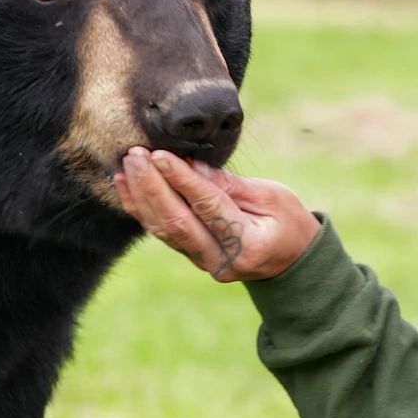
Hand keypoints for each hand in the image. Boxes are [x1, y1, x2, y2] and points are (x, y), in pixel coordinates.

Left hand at [111, 149, 320, 282]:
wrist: (293, 261)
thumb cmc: (289, 222)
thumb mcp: (271, 197)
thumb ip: (230, 185)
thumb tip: (191, 165)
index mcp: (248, 244)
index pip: (208, 207)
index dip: (182, 180)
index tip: (161, 154)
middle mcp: (221, 260)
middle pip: (177, 222)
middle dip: (152, 186)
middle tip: (136, 156)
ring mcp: (204, 263)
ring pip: (163, 230)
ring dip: (140, 196)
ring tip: (126, 166)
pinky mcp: (192, 257)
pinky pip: (162, 232)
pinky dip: (140, 208)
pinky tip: (124, 184)